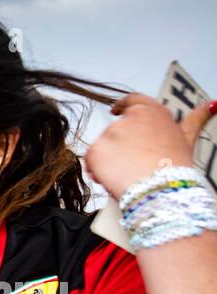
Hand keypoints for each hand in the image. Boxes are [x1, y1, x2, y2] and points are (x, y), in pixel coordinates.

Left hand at [85, 94, 213, 200]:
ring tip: (128, 174)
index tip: (116, 110)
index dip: (122, 105)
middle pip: (116, 132)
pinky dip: (97, 170)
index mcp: (151, 111)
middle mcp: (129, 118)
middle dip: (120, 148)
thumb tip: (213, 104)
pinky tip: (113, 178)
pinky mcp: (96, 150)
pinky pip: (91, 161)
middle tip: (133, 165)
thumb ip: (196, 119)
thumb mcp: (186, 138)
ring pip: (104, 148)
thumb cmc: (175, 167)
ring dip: (110, 160)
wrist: (160, 190)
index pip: (132, 101)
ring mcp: (110, 134)